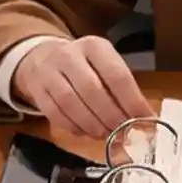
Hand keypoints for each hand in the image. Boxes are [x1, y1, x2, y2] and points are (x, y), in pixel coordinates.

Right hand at [12, 36, 152, 138]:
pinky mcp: (36, 90)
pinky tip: (86, 133)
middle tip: (123, 132)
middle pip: (92, 90)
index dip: (132, 100)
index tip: (145, 119)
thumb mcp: (104, 64)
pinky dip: (73, 127)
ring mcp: (49, 72)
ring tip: (106, 136)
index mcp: (95, 47)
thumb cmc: (84, 65)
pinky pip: (55, 113)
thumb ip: (122, 88)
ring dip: (92, 124)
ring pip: (71, 103)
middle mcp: (70, 55)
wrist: (41, 57)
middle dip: (111, 116)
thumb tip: (144, 118)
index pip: (116, 75)